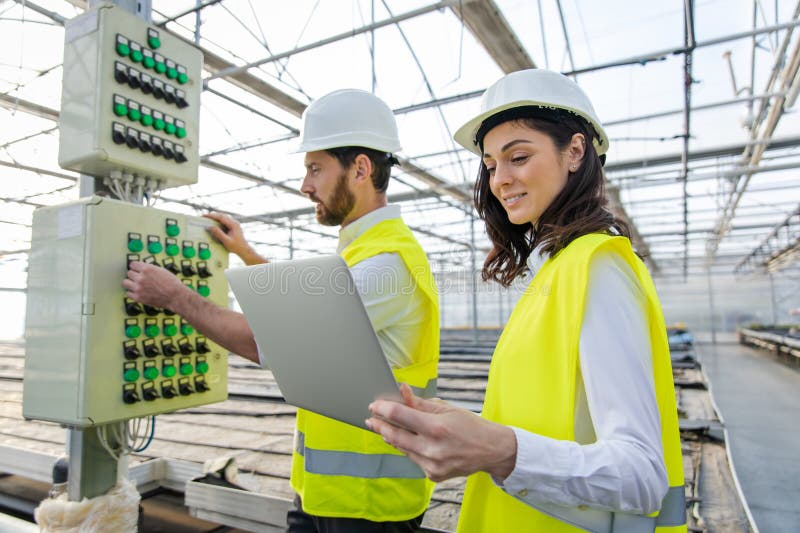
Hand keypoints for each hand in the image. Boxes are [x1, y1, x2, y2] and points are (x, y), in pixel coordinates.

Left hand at [123, 261, 189, 310]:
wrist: (176, 296)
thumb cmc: (172, 284)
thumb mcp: (162, 270)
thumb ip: (150, 268)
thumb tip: (143, 268)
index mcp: (147, 269)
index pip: (132, 264)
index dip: (136, 267)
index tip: (136, 269)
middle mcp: (141, 278)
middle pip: (129, 273)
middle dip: (134, 275)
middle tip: (138, 278)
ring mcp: (138, 288)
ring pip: (125, 282)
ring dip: (130, 283)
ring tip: (135, 284)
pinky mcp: (138, 297)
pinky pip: (128, 293)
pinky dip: (132, 293)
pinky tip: (137, 292)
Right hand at [203, 212, 264, 264]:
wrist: (244, 250)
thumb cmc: (237, 246)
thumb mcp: (226, 241)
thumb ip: (218, 233)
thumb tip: (211, 227)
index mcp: (233, 224)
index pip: (221, 217)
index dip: (212, 216)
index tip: (205, 216)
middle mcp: (234, 222)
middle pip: (222, 215)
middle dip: (213, 215)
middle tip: (205, 216)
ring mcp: (234, 224)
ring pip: (223, 217)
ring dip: (216, 217)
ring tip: (208, 219)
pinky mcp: (233, 227)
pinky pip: (224, 221)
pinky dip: (218, 221)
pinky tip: (214, 223)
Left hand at [367, 384, 517, 481]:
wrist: (491, 451)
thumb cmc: (470, 426)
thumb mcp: (446, 409)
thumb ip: (420, 403)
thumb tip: (401, 391)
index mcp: (436, 427)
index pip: (399, 415)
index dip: (383, 408)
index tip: (374, 405)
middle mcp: (433, 448)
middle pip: (394, 435)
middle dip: (379, 425)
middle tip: (371, 418)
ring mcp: (432, 465)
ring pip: (402, 448)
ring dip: (392, 437)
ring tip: (384, 427)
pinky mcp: (433, 475)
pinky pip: (413, 458)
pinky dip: (409, 448)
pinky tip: (409, 441)